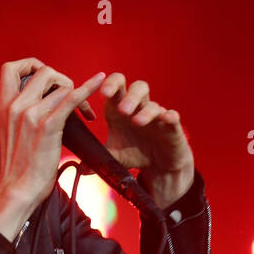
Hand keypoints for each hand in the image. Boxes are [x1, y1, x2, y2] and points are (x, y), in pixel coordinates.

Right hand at [0, 58, 106, 216]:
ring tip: (83, 113)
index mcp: (4, 106)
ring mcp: (30, 114)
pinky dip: (89, 87)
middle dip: (60, 80)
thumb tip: (38, 101)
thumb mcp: (10, 132)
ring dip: (76, 94)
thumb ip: (19, 114)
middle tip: (69, 99)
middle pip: (43, 71)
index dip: (31, 66)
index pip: (11, 67)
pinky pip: (72, 97)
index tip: (46, 80)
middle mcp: (15, 105)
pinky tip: (100, 81)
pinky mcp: (48, 125)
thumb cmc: (17, 168)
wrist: (17, 190)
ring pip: (60, 85)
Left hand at [97, 73, 194, 204]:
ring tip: (136, 122)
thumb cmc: (134, 152)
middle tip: (122, 110)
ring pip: (153, 104)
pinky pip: (172, 116)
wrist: (159, 165)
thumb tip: (81, 168)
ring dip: (145, 111)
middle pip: (137, 88)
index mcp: (121, 110)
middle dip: (129, 96)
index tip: (102, 93)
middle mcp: (140, 108)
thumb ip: (99, 156)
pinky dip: (169, 116)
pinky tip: (166, 119)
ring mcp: (157, 116)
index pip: (116, 88)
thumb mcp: (114, 155)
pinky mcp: (172, 127)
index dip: (110, 85)